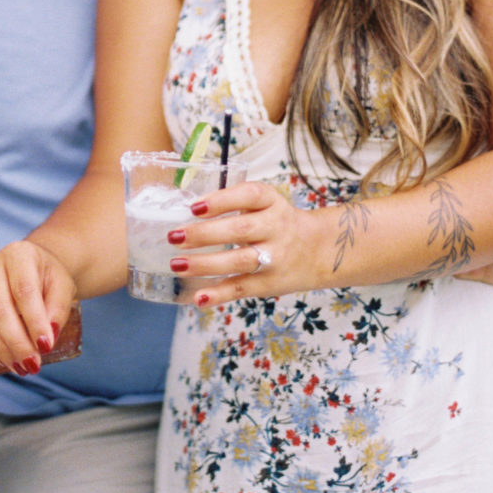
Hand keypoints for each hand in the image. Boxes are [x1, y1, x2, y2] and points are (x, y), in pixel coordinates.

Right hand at [0, 240, 76, 374]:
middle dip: (16, 342)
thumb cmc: (48, 279)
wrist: (31, 270)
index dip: (34, 321)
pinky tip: (5, 360)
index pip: (23, 290)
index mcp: (18, 254)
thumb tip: (47, 338)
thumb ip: (58, 310)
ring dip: (2, 350)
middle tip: (33, 364)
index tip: (46, 346)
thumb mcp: (63, 287)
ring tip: (22, 367)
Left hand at [167, 180, 324, 305]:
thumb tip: (186, 212)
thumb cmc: (277, 222)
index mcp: (272, 202)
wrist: (318, 250)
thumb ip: (234, 204)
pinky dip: (219, 294)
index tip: (194, 206)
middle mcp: (275, 228)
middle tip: (174, 236)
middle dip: (204, 234)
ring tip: (177, 265)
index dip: (221, 200)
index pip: (249, 195)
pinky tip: (198, 297)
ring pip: (239, 261)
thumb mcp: (265, 204)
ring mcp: (274, 257)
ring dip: (205, 264)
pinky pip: (242, 288)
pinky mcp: (269, 283)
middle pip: (240, 230)